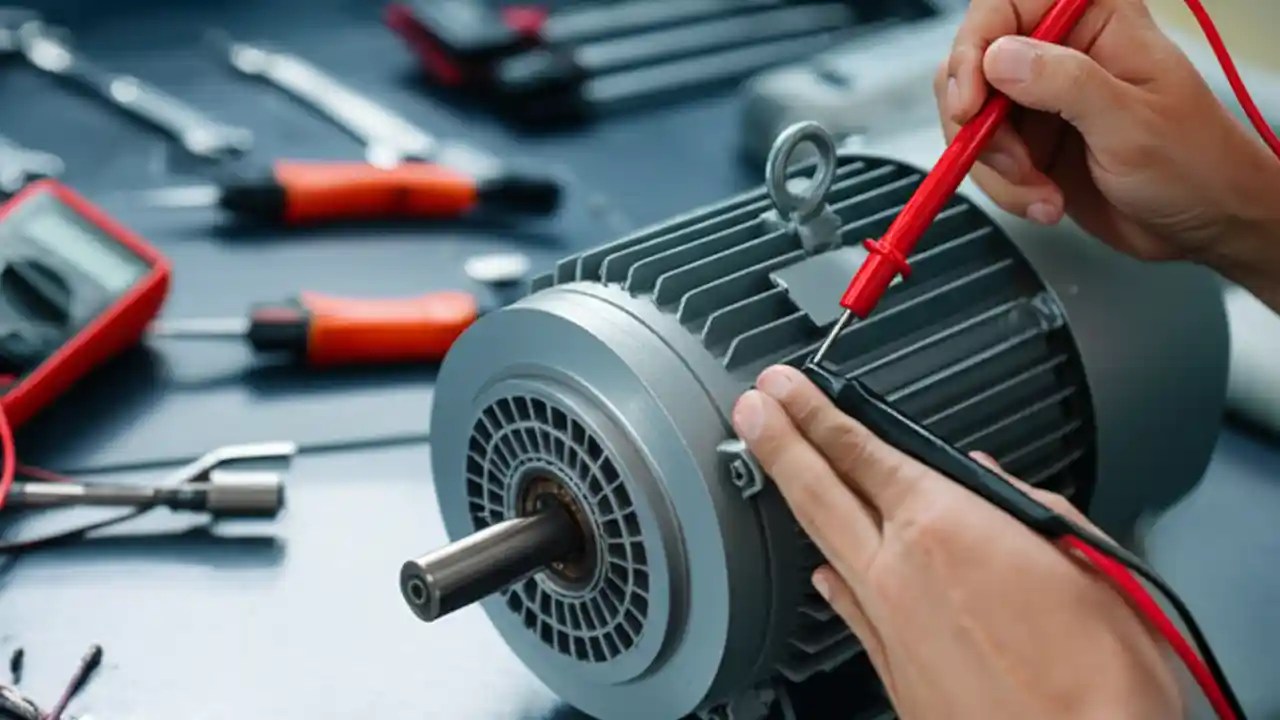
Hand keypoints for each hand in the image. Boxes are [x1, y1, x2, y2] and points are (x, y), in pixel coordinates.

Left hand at [732, 365, 1181, 719]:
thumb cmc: (1102, 679)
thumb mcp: (1091, 561)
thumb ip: (1028, 507)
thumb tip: (990, 482)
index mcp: (944, 526)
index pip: (858, 450)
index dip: (813, 412)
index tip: (783, 387)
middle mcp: (899, 571)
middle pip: (818, 491)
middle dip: (779, 441)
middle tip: (751, 408)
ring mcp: (887, 626)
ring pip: (825, 547)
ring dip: (798, 502)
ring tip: (778, 474)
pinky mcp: (892, 675)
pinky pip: (847, 610)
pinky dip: (832, 580)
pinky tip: (824, 572)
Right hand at [936, 0, 1279, 309]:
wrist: (1205, 224)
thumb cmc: (1195, 165)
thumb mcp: (1132, 124)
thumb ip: (1066, 84)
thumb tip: (999, 57)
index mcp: (1095, 19)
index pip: (1003, 8)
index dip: (974, 51)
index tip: (970, 105)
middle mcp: (1062, 50)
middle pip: (973, 65)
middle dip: (980, 124)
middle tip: (1011, 162)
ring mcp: (1041, 98)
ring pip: (971, 119)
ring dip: (995, 168)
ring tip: (1040, 191)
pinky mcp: (1030, 141)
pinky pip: (984, 159)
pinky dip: (1005, 189)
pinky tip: (1046, 200)